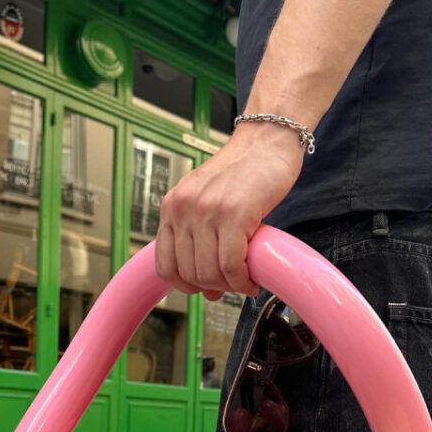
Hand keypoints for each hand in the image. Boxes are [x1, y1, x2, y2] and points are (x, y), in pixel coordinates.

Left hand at [155, 122, 304, 300]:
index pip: (164, 266)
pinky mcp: (234, 214)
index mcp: (172, 206)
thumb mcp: (210, 204)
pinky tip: (252, 280)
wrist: (267, 140)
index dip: (186, 286)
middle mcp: (184, 208)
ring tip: (245, 281)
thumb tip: (209, 291)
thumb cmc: (243, 173)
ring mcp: (207, 210)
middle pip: (190, 274)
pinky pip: (231, 265)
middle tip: (233, 283)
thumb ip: (204, 243)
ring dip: (230, 286)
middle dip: (214, 287)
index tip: (205, 287)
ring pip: (209, 274)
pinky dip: (242, 281)